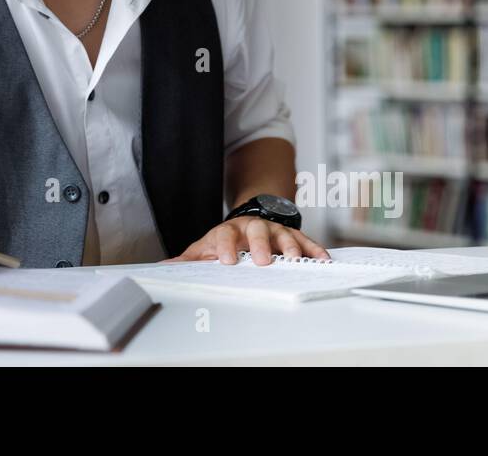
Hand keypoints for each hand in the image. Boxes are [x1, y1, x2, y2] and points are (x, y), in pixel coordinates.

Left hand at [163, 217, 330, 265]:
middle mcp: (253, 228)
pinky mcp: (293, 234)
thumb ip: (189, 259)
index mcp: (230, 231)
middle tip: (262, 261)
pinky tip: (322, 260)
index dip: (225, 247)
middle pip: (257, 232)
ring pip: (284, 235)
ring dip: (291, 247)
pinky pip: (306, 240)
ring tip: (295, 260)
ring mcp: (275, 230)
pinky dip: (314, 249)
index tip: (226, 261)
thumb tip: (165, 268)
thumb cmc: (226, 239)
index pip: (225, 236)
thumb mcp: (205, 246)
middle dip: (260, 245)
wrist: (248, 218)